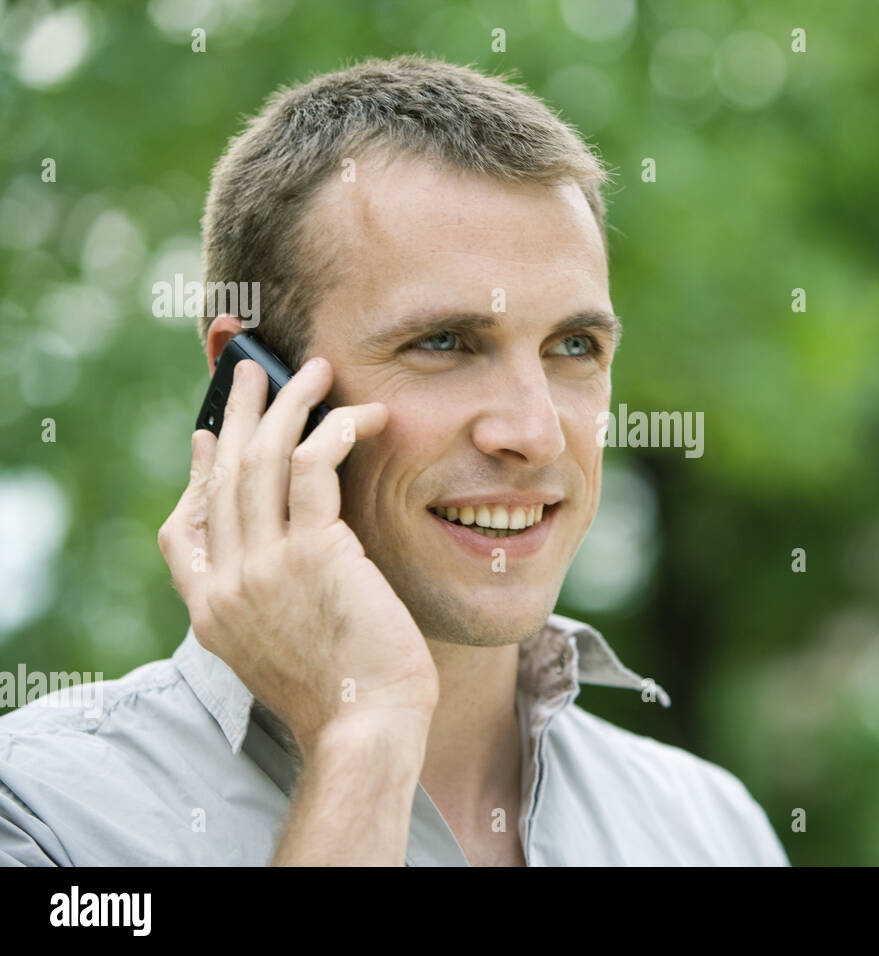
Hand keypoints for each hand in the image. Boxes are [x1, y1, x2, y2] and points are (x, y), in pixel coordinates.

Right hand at [157, 357, 437, 754]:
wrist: (365, 727)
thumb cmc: (345, 695)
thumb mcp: (285, 652)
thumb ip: (274, 603)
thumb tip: (296, 559)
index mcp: (211, 614)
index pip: (182, 531)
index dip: (192, 477)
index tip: (201, 439)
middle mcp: (225, 586)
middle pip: (220, 479)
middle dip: (236, 417)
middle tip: (250, 372)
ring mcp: (262, 568)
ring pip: (261, 461)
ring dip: (287, 406)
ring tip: (313, 371)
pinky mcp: (312, 553)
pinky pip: (311, 469)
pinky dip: (334, 433)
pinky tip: (359, 415)